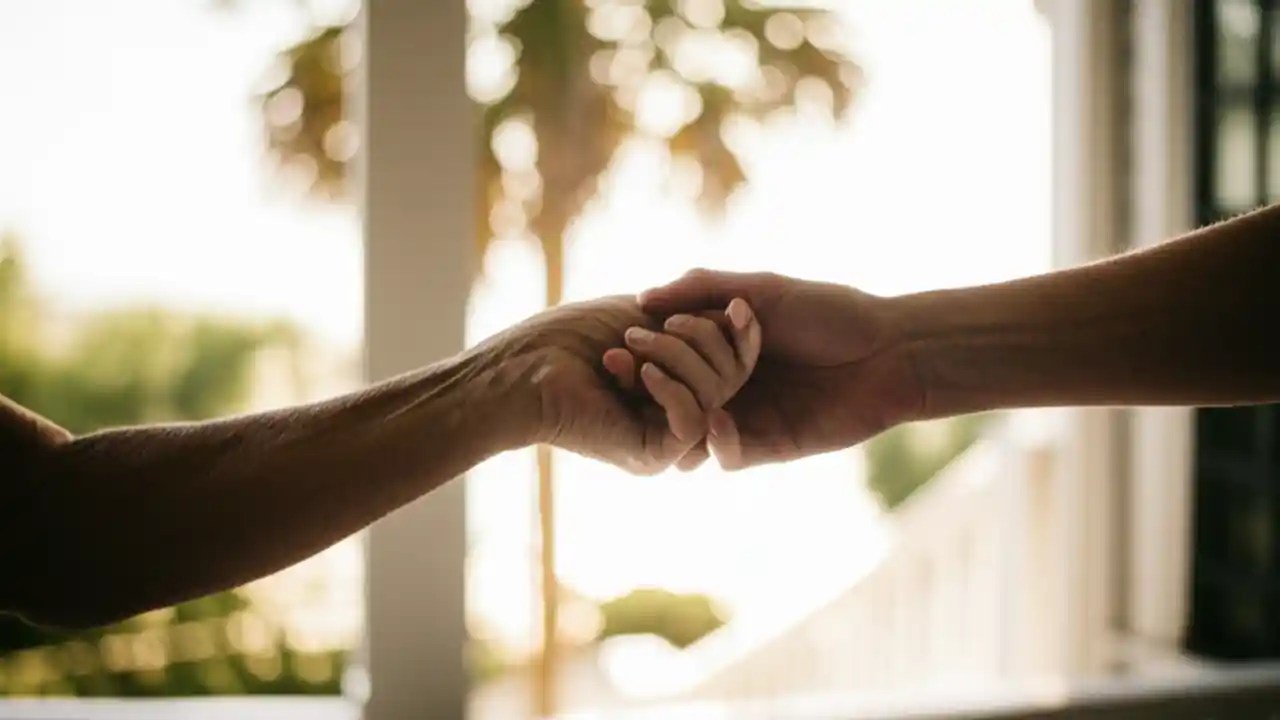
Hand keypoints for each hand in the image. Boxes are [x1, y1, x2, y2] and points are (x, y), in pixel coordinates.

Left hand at [478, 295, 758, 474]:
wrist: (524, 368)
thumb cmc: (571, 337)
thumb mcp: (645, 314)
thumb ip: (693, 322)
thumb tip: (738, 323)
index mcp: (680, 382)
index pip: (734, 361)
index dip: (740, 333)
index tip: (733, 305)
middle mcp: (677, 414)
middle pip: (732, 378)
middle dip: (700, 337)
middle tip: (645, 324)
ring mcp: (666, 439)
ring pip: (715, 398)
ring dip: (677, 356)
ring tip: (630, 343)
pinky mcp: (652, 456)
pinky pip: (692, 424)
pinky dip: (672, 390)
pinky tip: (640, 372)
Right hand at [638, 270, 923, 467]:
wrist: (890, 351)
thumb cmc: (830, 312)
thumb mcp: (760, 291)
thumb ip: (703, 289)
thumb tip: (643, 297)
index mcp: (718, 349)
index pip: (664, 358)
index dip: (639, 355)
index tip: (614, 350)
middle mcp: (725, 386)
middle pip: (670, 399)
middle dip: (647, 393)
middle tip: (627, 382)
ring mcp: (745, 418)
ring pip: (692, 433)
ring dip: (676, 424)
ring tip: (668, 408)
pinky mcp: (769, 447)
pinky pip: (729, 456)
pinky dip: (717, 444)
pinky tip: (719, 421)